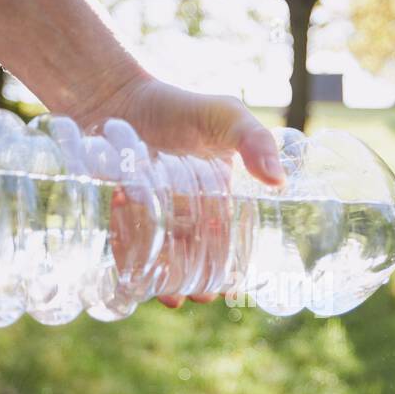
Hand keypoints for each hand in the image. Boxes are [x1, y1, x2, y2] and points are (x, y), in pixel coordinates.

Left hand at [79, 72, 283, 307]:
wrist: (116, 97)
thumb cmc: (178, 106)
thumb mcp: (225, 116)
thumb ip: (254, 140)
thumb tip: (279, 181)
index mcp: (218, 200)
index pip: (230, 242)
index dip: (232, 267)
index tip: (231, 287)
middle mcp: (185, 214)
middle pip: (196, 259)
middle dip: (200, 283)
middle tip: (200, 296)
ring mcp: (150, 218)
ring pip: (162, 261)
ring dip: (167, 282)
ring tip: (169, 296)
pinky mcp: (117, 218)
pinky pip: (125, 251)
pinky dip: (129, 264)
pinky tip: (132, 274)